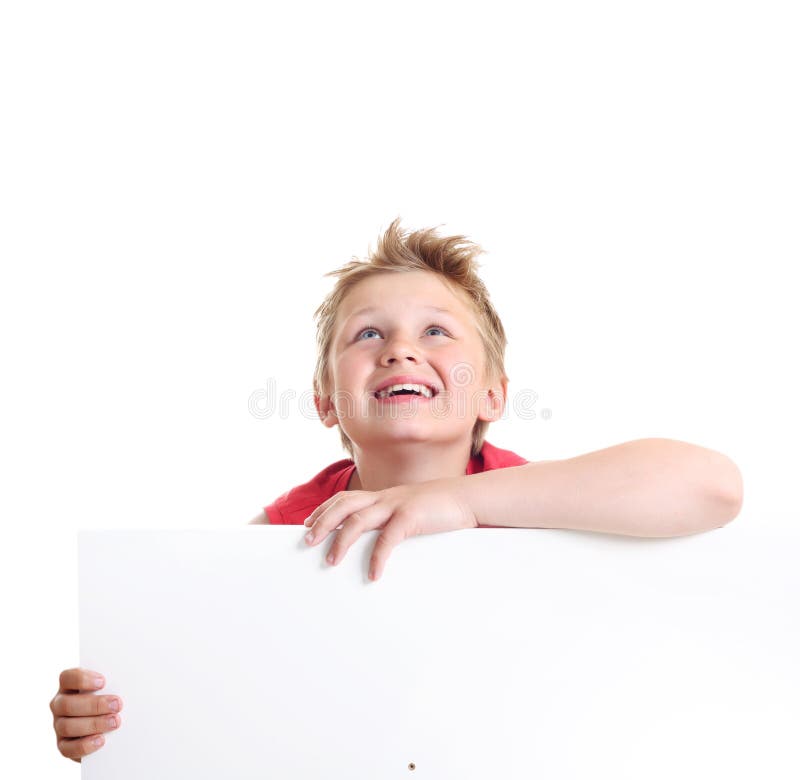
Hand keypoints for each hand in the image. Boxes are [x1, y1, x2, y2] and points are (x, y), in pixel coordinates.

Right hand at [50, 668, 122, 762]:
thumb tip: (131, 680)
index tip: (103, 681)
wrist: (108, 723)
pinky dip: (84, 745)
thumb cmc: (110, 697)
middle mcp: (59, 704)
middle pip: (67, 704)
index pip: (67, 678)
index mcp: (68, 686)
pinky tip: (101, 740)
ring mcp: (59, 725)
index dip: (82, 679)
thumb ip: (113, 683)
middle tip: (117, 704)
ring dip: (93, 724)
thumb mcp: (111, 687)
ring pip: (67, 726)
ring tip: (115, 722)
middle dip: (94, 705)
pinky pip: (67, 748)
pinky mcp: (63, 745)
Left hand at [303, 478, 476, 580]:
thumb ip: (392, 520)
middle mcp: (385, 497)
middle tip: (307, 541)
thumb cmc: (440, 508)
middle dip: (322, 522)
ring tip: (331, 561)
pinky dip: (377, 556)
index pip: (345, 498)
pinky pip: (388, 538)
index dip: (324, 510)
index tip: (308, 524)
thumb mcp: (410, 511)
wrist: (468, 498)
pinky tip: (373, 574)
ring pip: (358, 519)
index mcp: (383, 496)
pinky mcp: (412, 516)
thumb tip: (376, 540)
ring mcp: (397, 504)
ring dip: (341, 540)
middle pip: (344, 504)